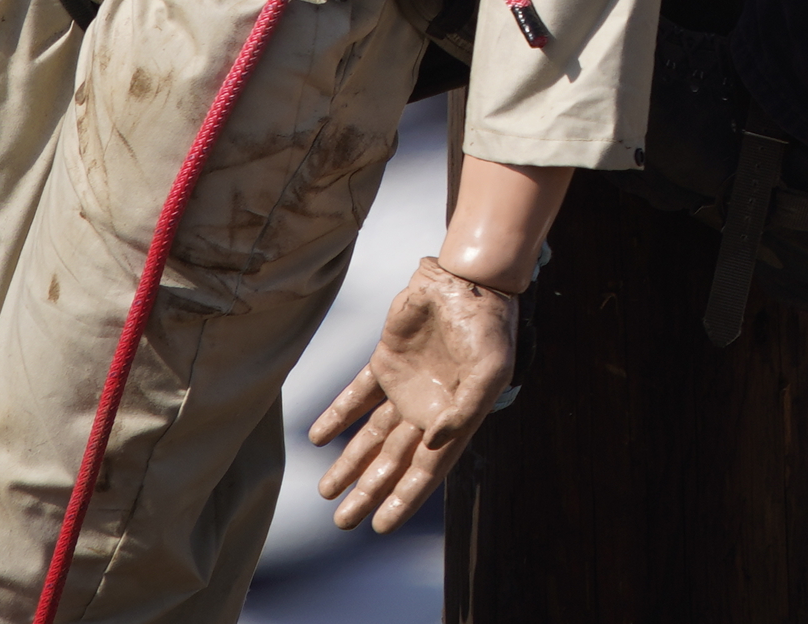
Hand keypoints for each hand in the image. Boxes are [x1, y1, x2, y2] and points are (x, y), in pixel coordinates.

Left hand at [310, 257, 521, 532]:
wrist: (467, 280)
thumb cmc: (487, 328)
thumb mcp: (489, 373)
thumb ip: (465, 412)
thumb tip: (432, 444)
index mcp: (453, 419)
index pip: (424, 470)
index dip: (403, 500)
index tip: (380, 527)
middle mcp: (427, 410)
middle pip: (391, 461)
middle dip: (368, 493)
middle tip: (342, 522)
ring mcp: (405, 387)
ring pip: (371, 436)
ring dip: (349, 463)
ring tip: (326, 491)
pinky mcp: (386, 361)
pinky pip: (356, 395)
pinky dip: (337, 416)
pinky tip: (317, 437)